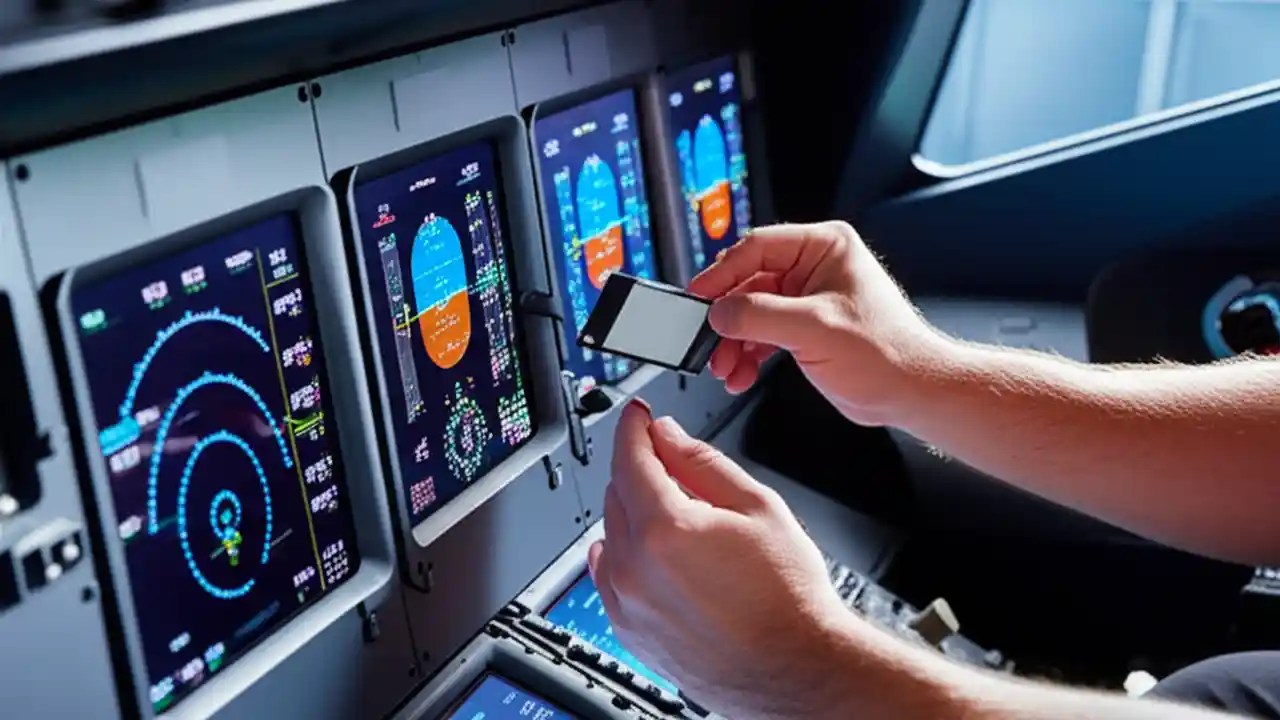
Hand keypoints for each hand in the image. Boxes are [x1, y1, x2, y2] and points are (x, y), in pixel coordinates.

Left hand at [588, 401, 854, 718]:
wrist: (798, 670)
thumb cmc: (788, 598)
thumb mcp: (758, 507)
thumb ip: (704, 464)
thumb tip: (668, 435)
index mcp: (664, 530)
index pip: (630, 459)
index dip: (633, 429)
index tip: (637, 416)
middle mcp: (634, 569)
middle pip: (616, 494)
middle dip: (640, 470)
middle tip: (670, 462)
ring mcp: (628, 606)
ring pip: (610, 535)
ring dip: (632, 513)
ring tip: (676, 515)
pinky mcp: (631, 633)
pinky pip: (607, 579)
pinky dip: (620, 555)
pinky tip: (642, 550)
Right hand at [689, 221, 945, 425]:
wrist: (910, 392)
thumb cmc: (887, 353)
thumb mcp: (813, 328)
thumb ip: (759, 316)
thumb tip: (719, 312)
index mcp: (824, 246)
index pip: (757, 247)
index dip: (723, 273)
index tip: (699, 297)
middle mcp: (814, 267)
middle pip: (748, 283)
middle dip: (727, 318)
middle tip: (709, 340)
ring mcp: (808, 298)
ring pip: (751, 312)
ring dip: (734, 342)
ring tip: (725, 366)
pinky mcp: (804, 328)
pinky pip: (762, 333)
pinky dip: (747, 354)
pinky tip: (741, 372)